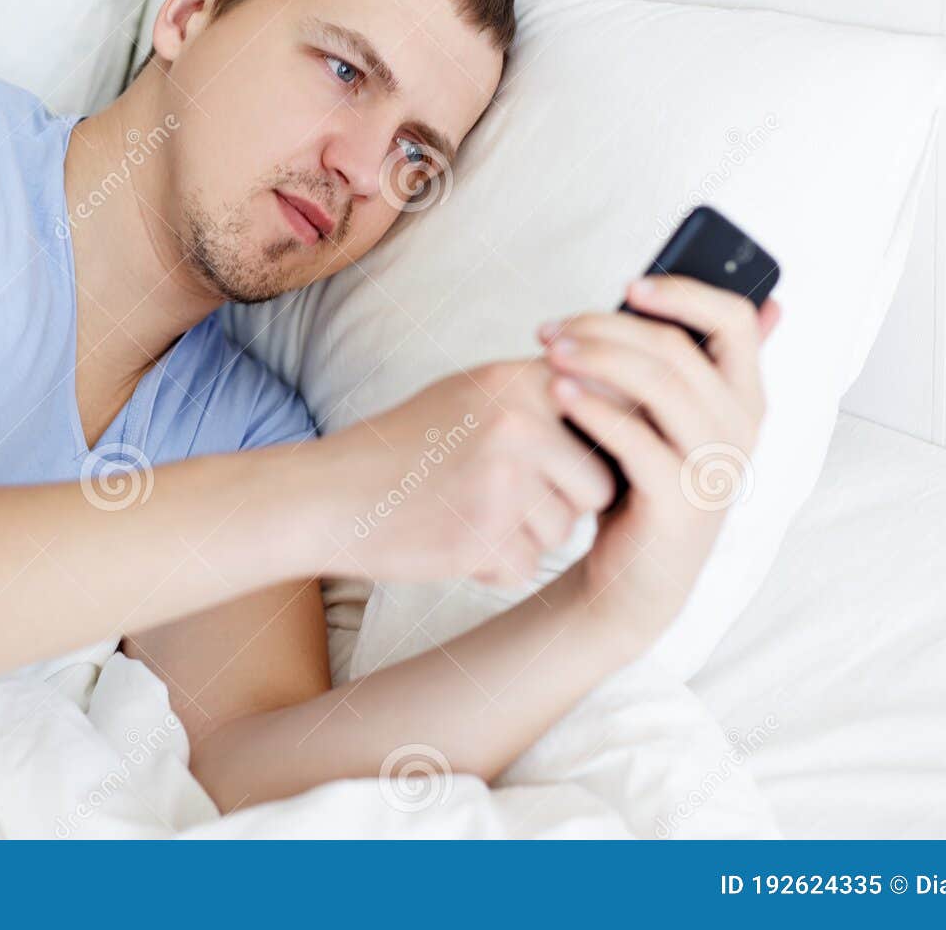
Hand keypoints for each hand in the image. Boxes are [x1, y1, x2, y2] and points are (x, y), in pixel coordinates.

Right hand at [304, 357, 616, 586]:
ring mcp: (502, 479)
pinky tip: (451, 540)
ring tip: (468, 514)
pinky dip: (495, 566)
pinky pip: (526, 566)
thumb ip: (537, 395)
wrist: (327, 495)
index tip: (577, 467)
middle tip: (507, 499)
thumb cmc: (401, 447)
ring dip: (528, 537)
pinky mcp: (484, 535)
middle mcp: (516, 423)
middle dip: (566, 504)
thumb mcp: (469, 393)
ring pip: (566, 531)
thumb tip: (617, 403)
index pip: (608, 414)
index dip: (602, 450)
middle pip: (599, 484)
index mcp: (514, 379)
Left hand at [538, 275, 781, 648]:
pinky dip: (594, 409)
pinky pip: (638, 441)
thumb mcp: (652, 418)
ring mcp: (715, 468)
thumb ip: (660, 364)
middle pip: (680, 349)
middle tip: (550, 329)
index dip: (685, 292)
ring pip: (662, 386)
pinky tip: (556, 393)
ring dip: (597, 359)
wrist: (629, 578)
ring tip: (547, 352)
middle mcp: (741, 429)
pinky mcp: (681, 504)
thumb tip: (649, 288)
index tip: (628, 286)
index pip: (736, 321)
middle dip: (607, 328)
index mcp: (743, 397)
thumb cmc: (636, 483)